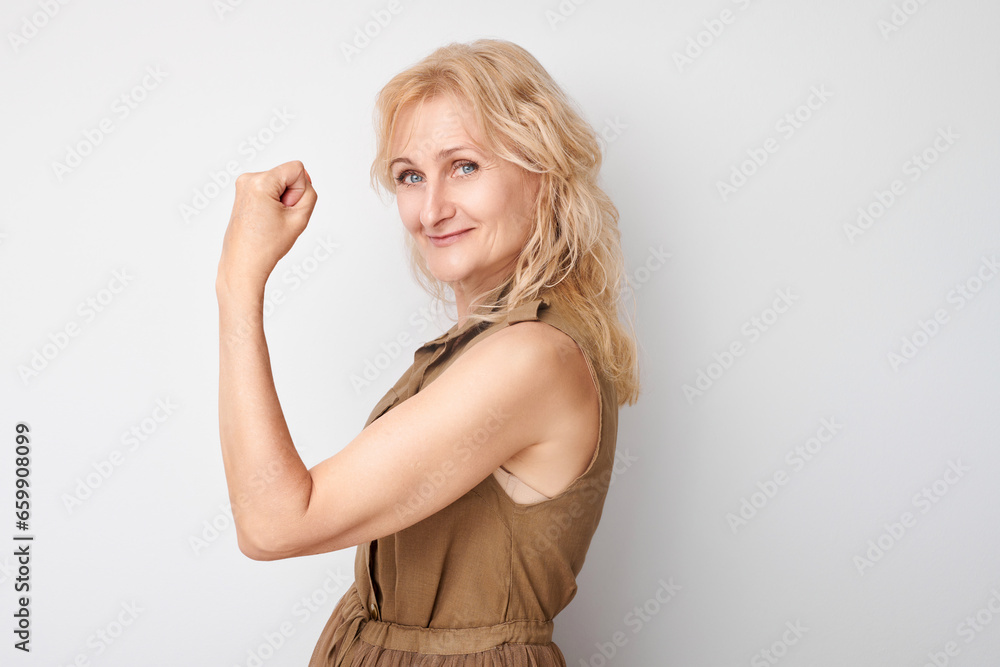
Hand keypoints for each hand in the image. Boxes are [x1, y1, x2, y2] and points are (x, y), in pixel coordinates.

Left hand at [217, 160, 316, 299]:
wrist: (243, 263)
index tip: (285, 210)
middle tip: (277, 218)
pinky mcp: (243, 191)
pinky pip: (270, 188)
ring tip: (270, 220)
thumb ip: (309, 192)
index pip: (297, 169)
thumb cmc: (267, 246)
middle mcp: (247, 178)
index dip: (299, 191)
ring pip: (280, 182)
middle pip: (287, 175)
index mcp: (260, 182)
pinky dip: (273, 201)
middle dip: (289, 196)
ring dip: (281, 200)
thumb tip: (302, 177)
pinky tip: (265, 218)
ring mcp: (243, 184)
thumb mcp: (300, 218)